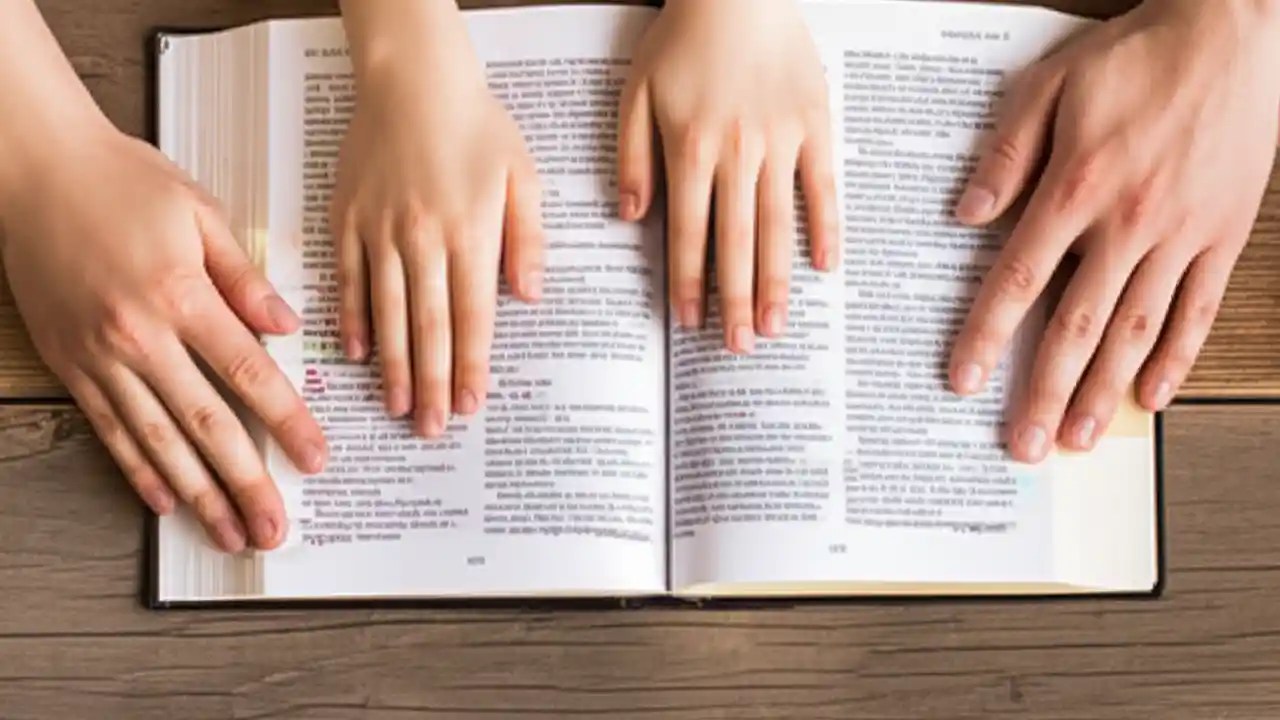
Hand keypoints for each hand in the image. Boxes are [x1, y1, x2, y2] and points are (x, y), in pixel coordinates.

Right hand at [1, 124, 327, 551]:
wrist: (32, 167)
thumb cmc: (121, 180)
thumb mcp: (200, 213)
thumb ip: (246, 278)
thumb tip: (289, 325)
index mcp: (181, 295)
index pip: (249, 374)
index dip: (288, 422)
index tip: (316, 459)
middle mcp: (138, 336)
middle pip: (206, 424)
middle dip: (246, 483)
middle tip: (275, 528)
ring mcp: (98, 356)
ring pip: (157, 442)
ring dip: (197, 495)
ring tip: (230, 533)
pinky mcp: (69, 364)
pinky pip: (109, 430)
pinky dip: (139, 470)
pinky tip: (165, 501)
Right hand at [332, 7, 542, 436]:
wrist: (413, 79)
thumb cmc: (476, 125)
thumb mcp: (523, 176)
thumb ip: (526, 239)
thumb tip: (530, 296)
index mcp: (469, 232)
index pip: (472, 316)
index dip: (470, 366)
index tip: (470, 406)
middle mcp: (422, 239)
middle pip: (427, 326)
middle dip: (431, 383)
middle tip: (431, 429)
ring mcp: (379, 231)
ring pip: (387, 312)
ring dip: (392, 365)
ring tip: (397, 407)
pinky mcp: (347, 220)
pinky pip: (349, 280)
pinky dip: (353, 319)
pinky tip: (357, 355)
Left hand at [618, 0, 837, 351]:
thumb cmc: (681, 38)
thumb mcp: (635, 92)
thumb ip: (631, 157)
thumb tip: (629, 217)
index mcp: (691, 149)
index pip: (687, 234)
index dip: (688, 283)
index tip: (690, 323)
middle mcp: (738, 155)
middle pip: (736, 243)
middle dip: (736, 301)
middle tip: (740, 347)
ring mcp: (782, 143)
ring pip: (779, 226)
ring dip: (778, 281)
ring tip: (777, 327)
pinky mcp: (817, 126)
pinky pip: (824, 187)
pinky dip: (827, 228)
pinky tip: (826, 267)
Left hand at [949, 0, 1279, 461]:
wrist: (1231, 30)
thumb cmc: (1135, 56)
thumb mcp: (1048, 85)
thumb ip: (1005, 155)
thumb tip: (965, 214)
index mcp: (1076, 187)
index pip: (1018, 280)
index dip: (988, 336)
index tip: (965, 380)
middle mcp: (1129, 221)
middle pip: (1076, 325)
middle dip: (1044, 392)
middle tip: (1022, 445)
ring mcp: (1182, 234)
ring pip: (1136, 329)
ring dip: (1104, 391)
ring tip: (1077, 438)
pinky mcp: (1223, 235)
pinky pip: (1199, 309)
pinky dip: (1176, 356)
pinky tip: (1153, 397)